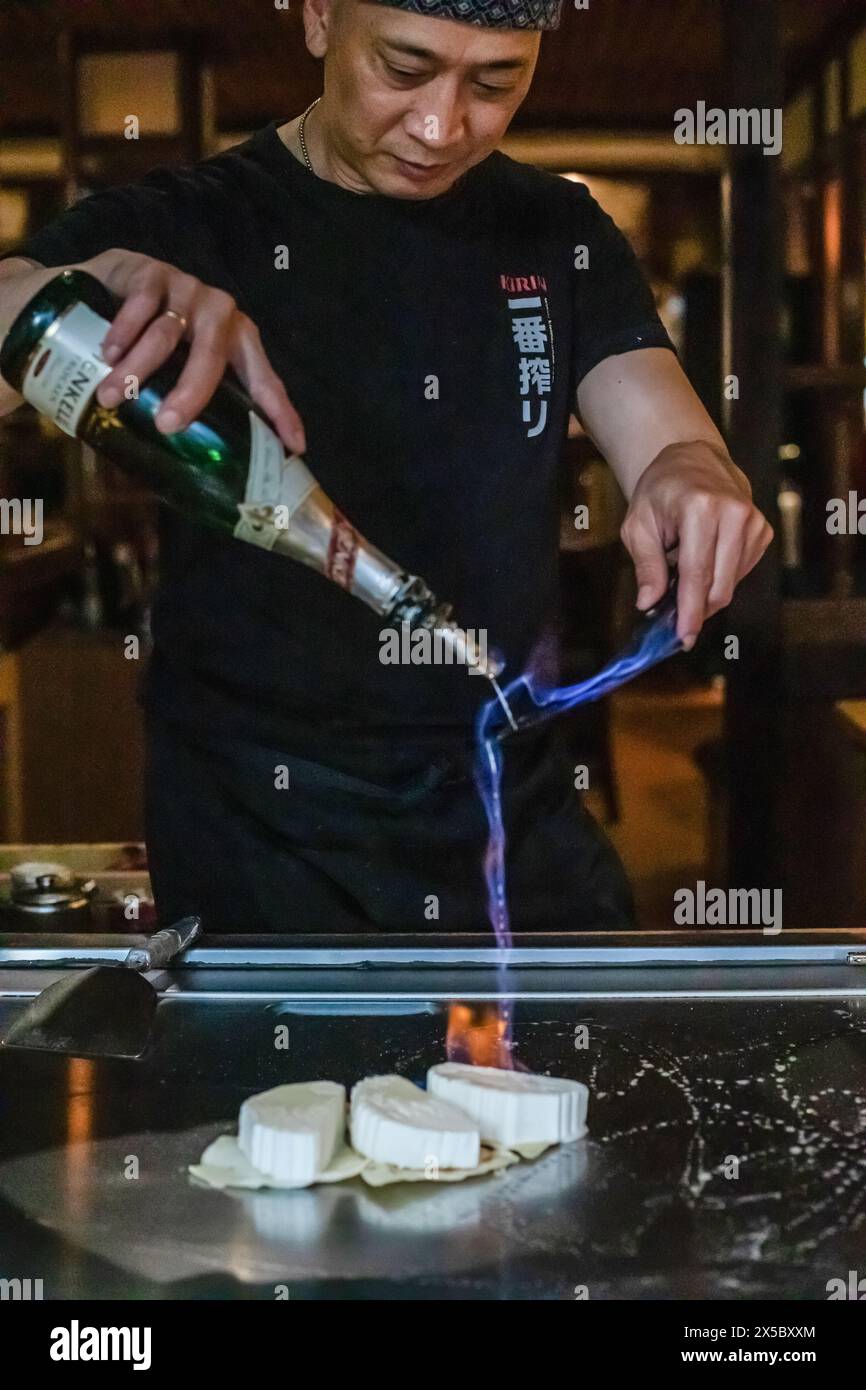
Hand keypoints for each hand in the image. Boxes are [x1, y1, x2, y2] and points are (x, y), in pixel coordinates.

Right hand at [81, 248, 305, 453]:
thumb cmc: (154, 335)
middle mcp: (221, 314)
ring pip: (166, 335)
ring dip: (136, 369)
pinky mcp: (155, 273)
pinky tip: (107, 354)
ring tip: (110, 398)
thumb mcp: (179, 364)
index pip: (264, 380)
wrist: (114, 281)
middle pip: (211, 357)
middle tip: (166, 425)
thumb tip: (185, 461)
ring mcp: (189, 290)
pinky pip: (141, 307)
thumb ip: (190, 396)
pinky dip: (122, 333)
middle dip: (189, 393)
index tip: (293, 446)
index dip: (280, 411)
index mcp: (239, 341)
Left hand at [620, 439, 773, 649]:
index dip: (690, 611)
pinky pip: (740, 574)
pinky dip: (719, 579)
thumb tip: (649, 603)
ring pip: (731, 584)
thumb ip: (646, 565)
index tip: (684, 638)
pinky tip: (703, 562)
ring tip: (682, 572)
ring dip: (705, 593)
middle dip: (696, 609)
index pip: (697, 573)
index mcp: (700, 509)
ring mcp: (753, 522)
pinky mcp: (762, 531)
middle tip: (672, 618)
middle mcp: (734, 514)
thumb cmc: (661, 492)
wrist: (693, 461)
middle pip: (719, 585)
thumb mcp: (638, 525)